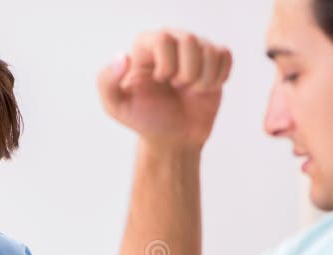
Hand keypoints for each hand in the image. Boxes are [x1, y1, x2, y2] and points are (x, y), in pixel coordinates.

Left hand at [97, 30, 231, 149]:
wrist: (173, 138)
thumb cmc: (145, 120)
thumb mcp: (117, 106)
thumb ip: (107, 81)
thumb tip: (123, 58)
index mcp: (145, 46)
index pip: (163, 38)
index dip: (166, 65)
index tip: (160, 81)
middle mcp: (171, 41)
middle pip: (189, 41)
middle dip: (185, 74)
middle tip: (176, 88)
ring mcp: (195, 50)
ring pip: (210, 51)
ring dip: (202, 80)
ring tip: (188, 90)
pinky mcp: (214, 60)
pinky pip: (225, 57)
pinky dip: (217, 79)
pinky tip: (203, 89)